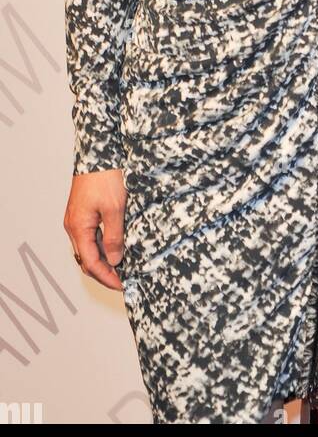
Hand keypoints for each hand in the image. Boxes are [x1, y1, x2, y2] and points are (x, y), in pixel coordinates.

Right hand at [64, 168, 126, 290]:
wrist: (98, 152)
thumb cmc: (104, 177)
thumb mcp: (115, 209)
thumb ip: (114, 237)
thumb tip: (115, 260)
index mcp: (78, 228)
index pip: (91, 264)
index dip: (107, 277)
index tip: (122, 285)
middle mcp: (74, 226)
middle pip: (87, 258)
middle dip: (104, 272)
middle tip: (123, 279)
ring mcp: (78, 218)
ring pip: (89, 247)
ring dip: (104, 258)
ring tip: (123, 265)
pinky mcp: (84, 211)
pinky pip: (91, 235)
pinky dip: (103, 245)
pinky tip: (117, 244)